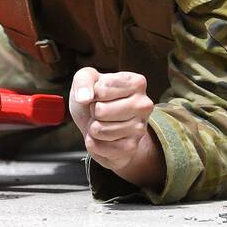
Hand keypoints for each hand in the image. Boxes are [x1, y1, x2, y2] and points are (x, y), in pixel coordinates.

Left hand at [69, 68, 164, 189]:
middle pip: (100, 111)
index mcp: (137, 83)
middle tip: (101, 111)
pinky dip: (94, 143)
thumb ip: (83, 81)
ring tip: (103, 123)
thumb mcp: (86, 79)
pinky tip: (103, 137)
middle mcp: (144, 105)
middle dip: (93, 112)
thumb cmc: (96, 100)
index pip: (101, 90)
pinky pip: (100, 146)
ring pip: (99, 130)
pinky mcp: (131, 147)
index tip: (100, 95)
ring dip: (93, 128)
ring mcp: (140, 128)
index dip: (93, 94)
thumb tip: (84, 98)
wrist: (99, 125)